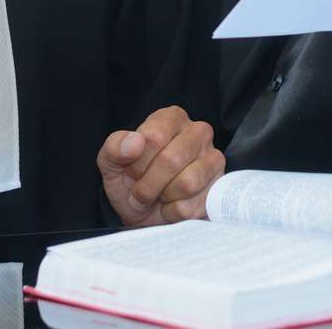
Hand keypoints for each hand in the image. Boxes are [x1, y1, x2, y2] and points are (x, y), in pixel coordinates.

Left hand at [97, 106, 224, 226]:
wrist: (144, 213)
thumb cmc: (130, 181)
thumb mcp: (111, 163)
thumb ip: (115, 147)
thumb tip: (134, 143)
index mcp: (171, 118)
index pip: (154, 137)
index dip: (137, 162)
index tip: (131, 171)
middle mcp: (197, 132)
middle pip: (172, 159)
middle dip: (148, 184)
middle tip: (139, 192)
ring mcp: (213, 159)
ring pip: (187, 183)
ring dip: (162, 198)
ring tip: (157, 197)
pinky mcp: (219, 188)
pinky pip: (193, 206)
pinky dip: (173, 213)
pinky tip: (170, 205)